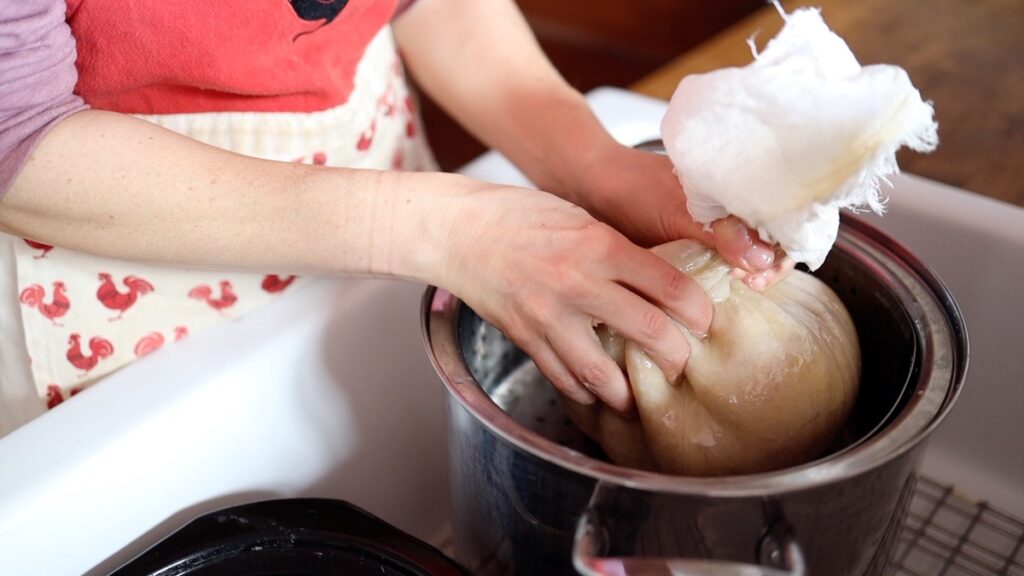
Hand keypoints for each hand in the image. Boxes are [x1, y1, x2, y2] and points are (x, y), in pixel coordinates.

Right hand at [441, 185, 712, 412]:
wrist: (456, 230)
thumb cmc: (515, 215)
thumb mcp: (579, 218)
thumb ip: (615, 250)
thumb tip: (656, 279)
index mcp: (598, 245)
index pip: (667, 285)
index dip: (697, 309)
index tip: (705, 320)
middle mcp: (577, 283)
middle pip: (647, 331)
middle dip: (675, 355)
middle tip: (684, 363)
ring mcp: (549, 316)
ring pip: (603, 371)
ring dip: (628, 390)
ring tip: (640, 395)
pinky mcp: (525, 337)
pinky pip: (562, 376)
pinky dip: (583, 389)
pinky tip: (595, 392)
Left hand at [565, 142, 789, 287]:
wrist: (591, 187)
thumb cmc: (634, 188)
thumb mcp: (680, 209)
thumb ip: (720, 232)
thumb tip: (761, 258)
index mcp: (738, 188)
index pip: (786, 220)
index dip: (783, 248)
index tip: (762, 272)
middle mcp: (732, 207)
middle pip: (774, 241)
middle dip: (769, 266)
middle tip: (750, 284)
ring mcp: (715, 226)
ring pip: (750, 256)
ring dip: (749, 275)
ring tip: (736, 286)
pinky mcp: (695, 245)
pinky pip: (723, 264)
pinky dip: (725, 279)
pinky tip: (715, 290)